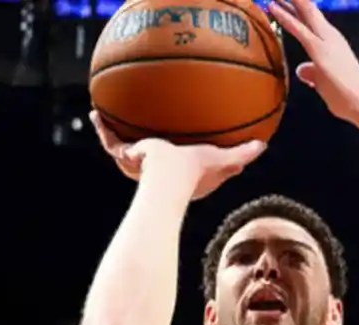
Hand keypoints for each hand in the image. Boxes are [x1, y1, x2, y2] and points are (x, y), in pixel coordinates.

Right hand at [90, 112, 264, 199]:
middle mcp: (155, 170)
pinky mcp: (126, 156)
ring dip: (118, 134)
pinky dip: (102, 128)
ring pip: (125, 148)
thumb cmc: (194, 172)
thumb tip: (263, 146)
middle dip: (146, 144)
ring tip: (110, 118)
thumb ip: (242, 154)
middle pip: (149, 153)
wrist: (167, 177)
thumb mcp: (222, 159)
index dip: (183, 154)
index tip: (185, 142)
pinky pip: (110, 141)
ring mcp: (138, 165)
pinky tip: (95, 113)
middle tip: (145, 129)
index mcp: (178, 174)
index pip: (179, 163)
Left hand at [267, 0, 358, 137]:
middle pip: (309, 10)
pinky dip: (285, 17)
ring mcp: (326, 40)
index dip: (298, 6)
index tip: (285, 0)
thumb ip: (312, 72)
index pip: (312, 18)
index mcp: (332, 41)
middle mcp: (330, 36)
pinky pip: (298, 29)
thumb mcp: (323, 81)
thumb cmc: (346, 96)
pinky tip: (273, 7)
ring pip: (305, 11)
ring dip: (291, 0)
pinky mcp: (319, 49)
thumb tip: (301, 70)